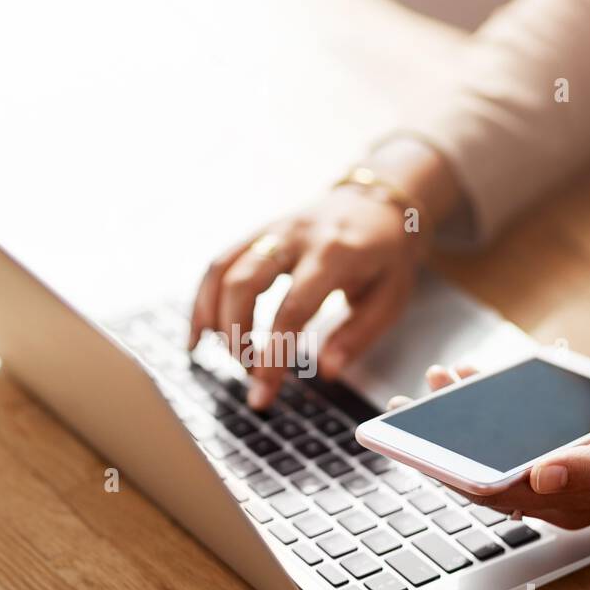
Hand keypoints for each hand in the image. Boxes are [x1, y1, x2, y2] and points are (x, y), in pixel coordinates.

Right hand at [189, 188, 418, 408]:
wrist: (379, 201)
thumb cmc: (387, 255)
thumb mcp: (390, 298)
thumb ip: (357, 336)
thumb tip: (326, 371)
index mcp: (335, 253)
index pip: (293, 308)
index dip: (273, 352)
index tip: (262, 389)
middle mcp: (297, 235)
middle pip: (244, 282)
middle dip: (235, 335)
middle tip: (246, 373)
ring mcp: (272, 229)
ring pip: (222, 269)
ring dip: (212, 317)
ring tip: (223, 356)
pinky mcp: (258, 231)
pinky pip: (219, 262)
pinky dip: (202, 299)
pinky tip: (200, 334)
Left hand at [389, 363, 589, 529]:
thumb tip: (538, 476)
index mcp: (568, 503)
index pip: (488, 490)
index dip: (444, 466)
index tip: (410, 438)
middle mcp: (557, 496)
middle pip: (482, 470)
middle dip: (444, 435)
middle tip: (417, 397)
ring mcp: (562, 478)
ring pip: (497, 451)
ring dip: (468, 416)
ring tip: (448, 377)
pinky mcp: (570, 457)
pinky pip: (520, 437)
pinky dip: (499, 409)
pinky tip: (489, 380)